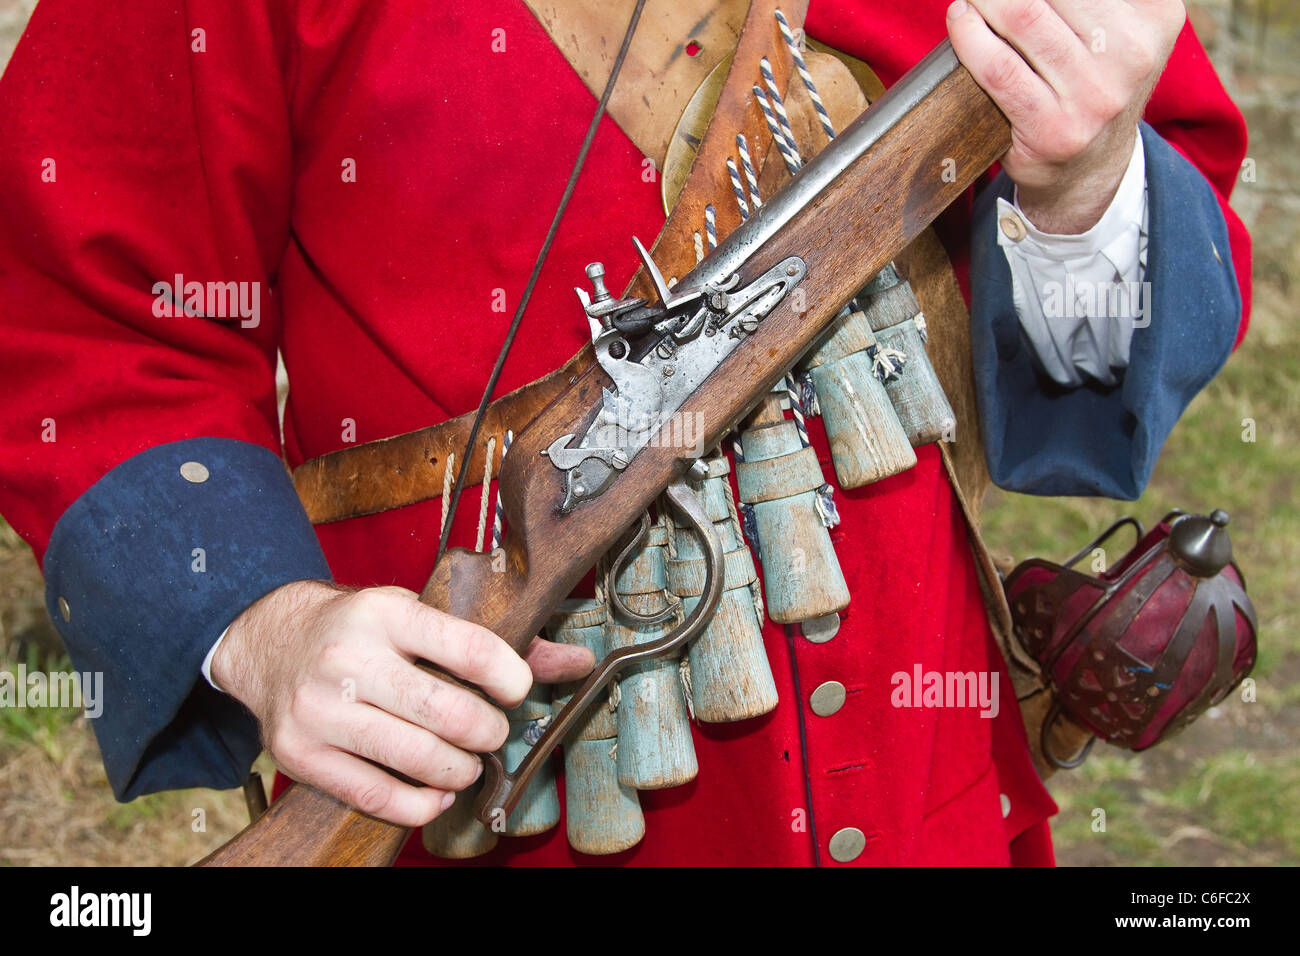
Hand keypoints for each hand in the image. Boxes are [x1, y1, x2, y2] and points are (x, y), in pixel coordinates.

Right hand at [212, 580, 594, 825]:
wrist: (270, 642)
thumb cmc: (360, 629)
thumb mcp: (418, 614)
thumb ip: (496, 641)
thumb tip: (576, 663)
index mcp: (386, 612)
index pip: (470, 648)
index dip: (511, 679)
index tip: (516, 691)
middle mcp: (349, 657)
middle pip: (449, 713)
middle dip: (488, 732)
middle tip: (490, 732)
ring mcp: (320, 708)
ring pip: (419, 759)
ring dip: (460, 771)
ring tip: (465, 762)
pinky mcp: (300, 753)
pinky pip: (378, 796)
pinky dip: (421, 804)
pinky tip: (435, 792)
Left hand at [947, 0, 1184, 232]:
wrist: (1088, 169)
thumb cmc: (1091, 85)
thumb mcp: (1120, 27)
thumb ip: (1088, 1)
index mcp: (1156, 16)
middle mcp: (1133, 54)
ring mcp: (1094, 96)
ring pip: (1025, 16)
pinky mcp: (1052, 128)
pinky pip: (999, 67)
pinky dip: (970, 35)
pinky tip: (960, 19)